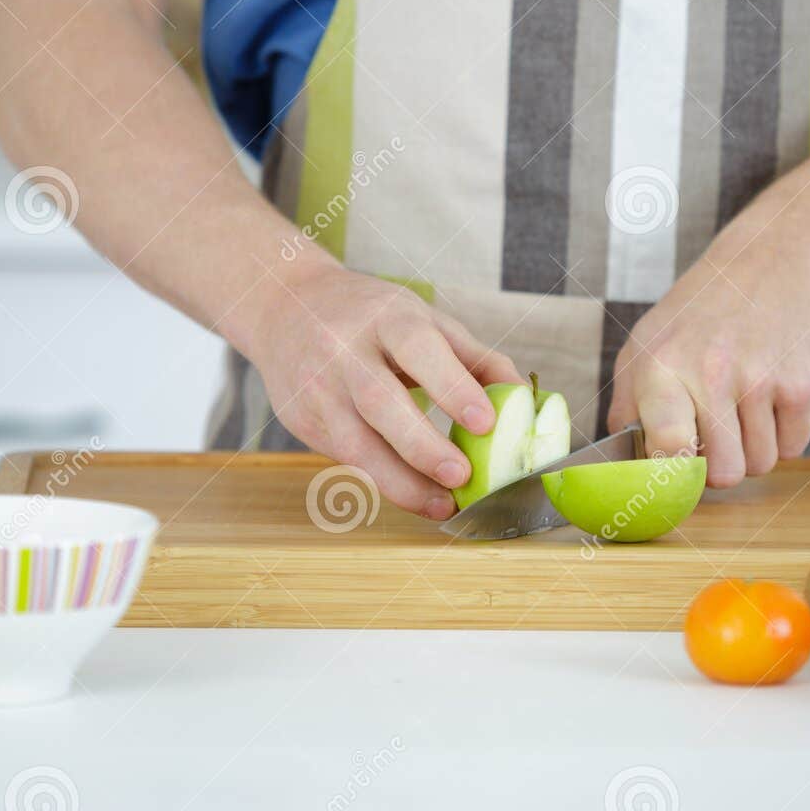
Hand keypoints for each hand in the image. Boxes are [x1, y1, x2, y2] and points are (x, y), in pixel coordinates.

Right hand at [244, 259, 519, 518]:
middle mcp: (344, 349)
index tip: (486, 423)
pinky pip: (345, 458)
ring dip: (400, 481)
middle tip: (461, 476)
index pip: (417, 348)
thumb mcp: (422, 318)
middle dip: (422, 446)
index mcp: (385, 316)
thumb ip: (474, 358)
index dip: (452, 386)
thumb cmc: (370, 316)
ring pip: (354, 443)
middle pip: (380, 402)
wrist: (286, 306)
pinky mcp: (303, 419)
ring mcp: (317, 388)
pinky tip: (414, 495)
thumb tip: (524, 402)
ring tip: (441, 504)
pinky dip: (382, 480)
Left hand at [606, 259, 809, 488]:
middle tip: (715, 437)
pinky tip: (771, 397)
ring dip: (753, 449)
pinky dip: (783, 434)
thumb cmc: (696, 317)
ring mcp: (762, 380)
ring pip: (761, 465)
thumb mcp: (643, 347)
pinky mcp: (803, 385)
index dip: (675, 472)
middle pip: (725, 474)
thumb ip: (626, 409)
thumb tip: (623, 468)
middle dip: (720, 466)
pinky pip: (794, 447)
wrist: (767, 265)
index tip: (677, 467)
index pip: (669, 446)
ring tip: (743, 407)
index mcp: (662, 368)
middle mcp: (712, 374)